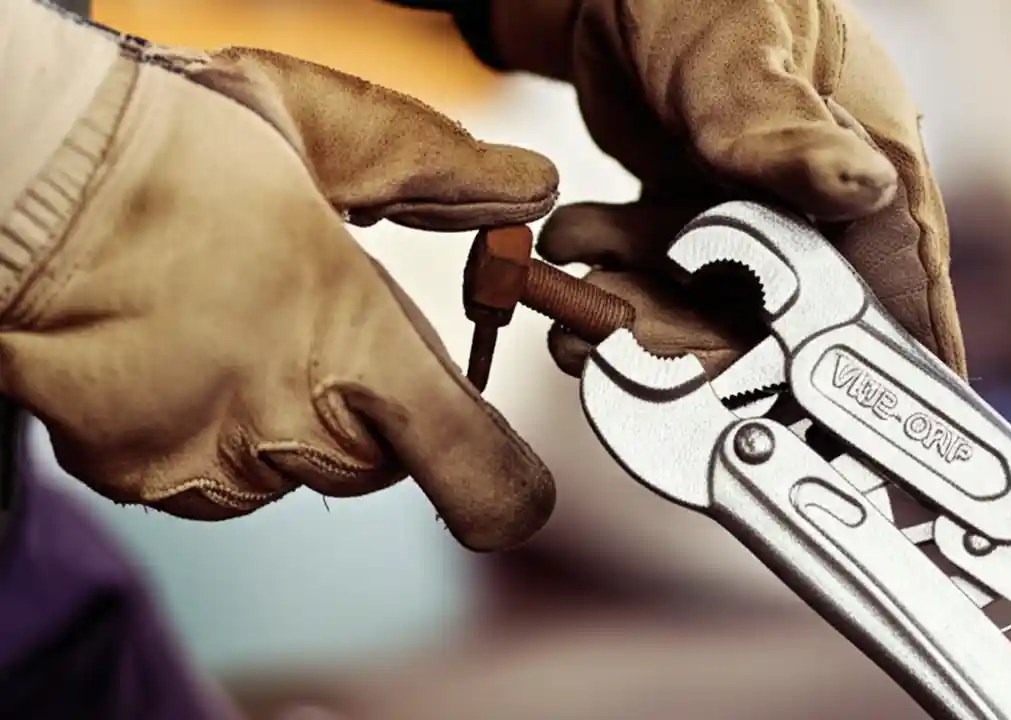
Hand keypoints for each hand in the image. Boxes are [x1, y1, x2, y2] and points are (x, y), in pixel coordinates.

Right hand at [0, 37, 557, 549]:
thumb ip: (443, 169)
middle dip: (372, 411)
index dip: (502, 484)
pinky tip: (179, 361)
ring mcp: (204, 459)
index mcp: (353, 343)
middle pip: (379, 465)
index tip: (513, 484)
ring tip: (236, 331)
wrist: (22, 176)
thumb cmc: (175, 145)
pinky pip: (208, 480)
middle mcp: (284, 424)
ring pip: (292, 476)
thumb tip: (528, 187)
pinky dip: (211, 437)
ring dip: (288, 426)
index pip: (468, 463)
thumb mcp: (331, 128)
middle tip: (318, 328)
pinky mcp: (135, 474)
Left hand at [485, 0, 966, 377]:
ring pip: (709, 315)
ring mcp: (753, 219)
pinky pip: (657, 281)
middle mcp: (819, 208)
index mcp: (872, 166)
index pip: (903, 294)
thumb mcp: (741, 51)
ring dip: (638, 317)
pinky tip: (570, 246)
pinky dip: (608, 279)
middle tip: (623, 340)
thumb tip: (866, 188)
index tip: (855, 457)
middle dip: (702, 348)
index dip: (885, 382)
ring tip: (577, 297)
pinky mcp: (693, 220)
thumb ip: (787, 132)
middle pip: (785, 330)